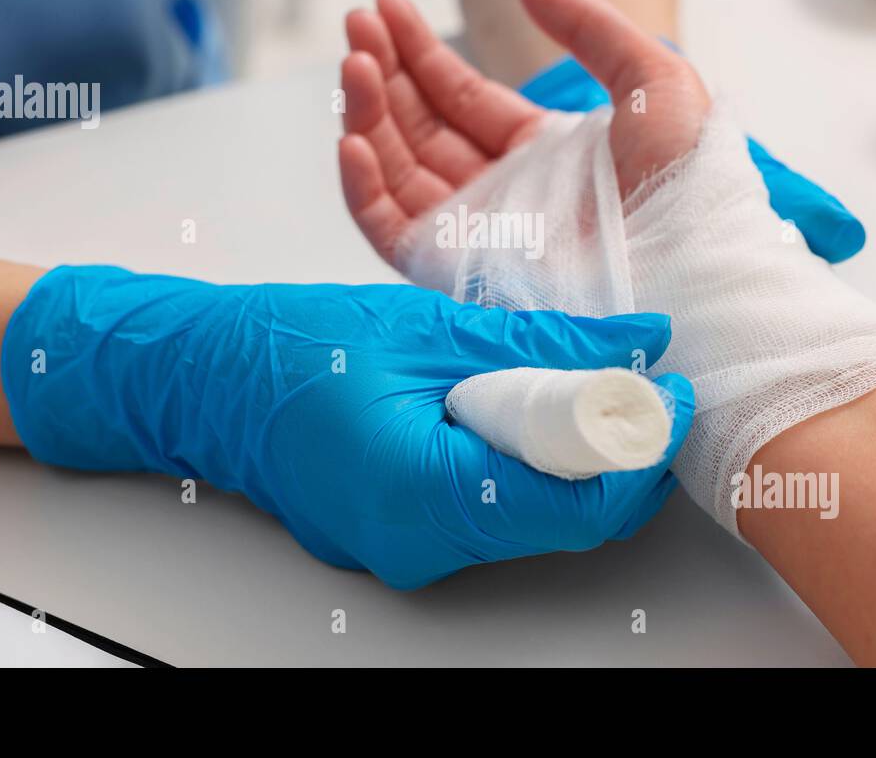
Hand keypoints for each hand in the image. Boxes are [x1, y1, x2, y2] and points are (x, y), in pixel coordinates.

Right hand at [1, 267, 694, 588]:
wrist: (203, 379)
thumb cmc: (288, 350)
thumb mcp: (430, 328)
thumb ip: (545, 339)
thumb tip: (635, 339)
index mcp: (426, 494)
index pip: (582, 502)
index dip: (644, 447)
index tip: (672, 391)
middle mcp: (422, 544)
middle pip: (566, 516)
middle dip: (615, 449)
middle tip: (635, 380)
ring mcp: (410, 549)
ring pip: (533, 514)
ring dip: (570, 451)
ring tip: (576, 379)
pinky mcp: (404, 534)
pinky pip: (491, 509)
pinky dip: (522, 461)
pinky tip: (519, 405)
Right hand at [339, 0, 704, 263]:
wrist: (687, 258)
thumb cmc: (686, 176)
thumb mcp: (651, 76)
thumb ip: (588, 24)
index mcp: (539, 149)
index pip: (459, 96)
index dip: (419, 50)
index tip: (386, 5)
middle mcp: (499, 189)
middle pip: (420, 123)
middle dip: (384, 68)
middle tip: (357, 19)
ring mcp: (472, 230)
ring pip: (396, 167)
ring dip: (368, 112)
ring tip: (355, 58)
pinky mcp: (453, 268)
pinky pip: (388, 228)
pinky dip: (361, 186)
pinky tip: (351, 135)